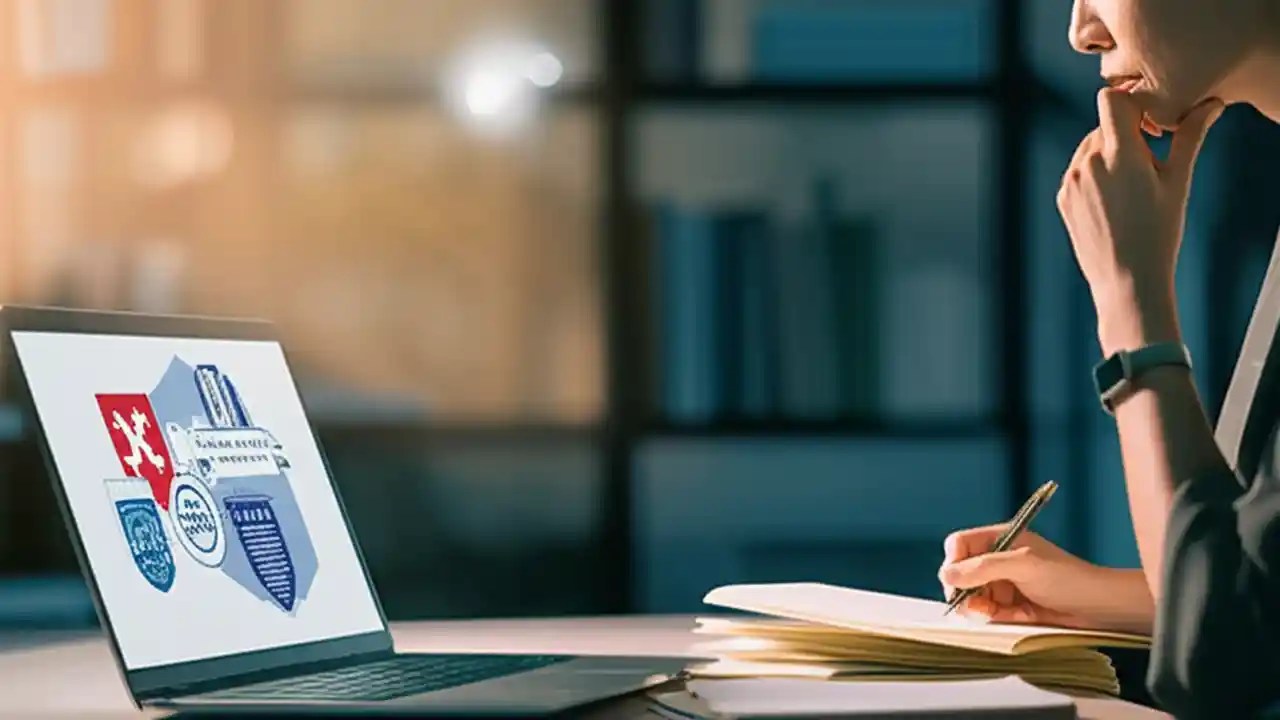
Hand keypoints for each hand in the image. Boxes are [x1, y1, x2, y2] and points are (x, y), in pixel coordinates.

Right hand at [938, 525, 1154, 635]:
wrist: (1099, 606)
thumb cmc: (1068, 578)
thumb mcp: (1023, 566)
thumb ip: (983, 568)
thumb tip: (947, 575)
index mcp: (1000, 539)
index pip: (959, 545)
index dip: (953, 563)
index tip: (956, 582)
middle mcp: (998, 559)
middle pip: (960, 572)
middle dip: (963, 590)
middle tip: (973, 606)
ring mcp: (1004, 583)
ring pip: (971, 595)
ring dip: (976, 607)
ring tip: (993, 614)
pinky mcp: (1011, 605)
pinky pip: (987, 611)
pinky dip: (991, 617)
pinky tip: (1008, 617)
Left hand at [1056, 89, 1224, 354]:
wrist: (1127, 280)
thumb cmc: (1159, 232)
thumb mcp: (1178, 181)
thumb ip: (1190, 136)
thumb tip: (1209, 104)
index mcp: (1118, 153)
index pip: (1112, 99)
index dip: (1132, 104)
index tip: (1151, 127)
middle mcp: (1088, 162)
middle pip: (1105, 125)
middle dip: (1126, 136)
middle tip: (1148, 169)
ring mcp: (1071, 181)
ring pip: (1090, 148)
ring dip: (1110, 156)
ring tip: (1131, 191)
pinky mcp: (1063, 197)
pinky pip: (1079, 171)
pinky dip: (1095, 176)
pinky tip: (1114, 204)